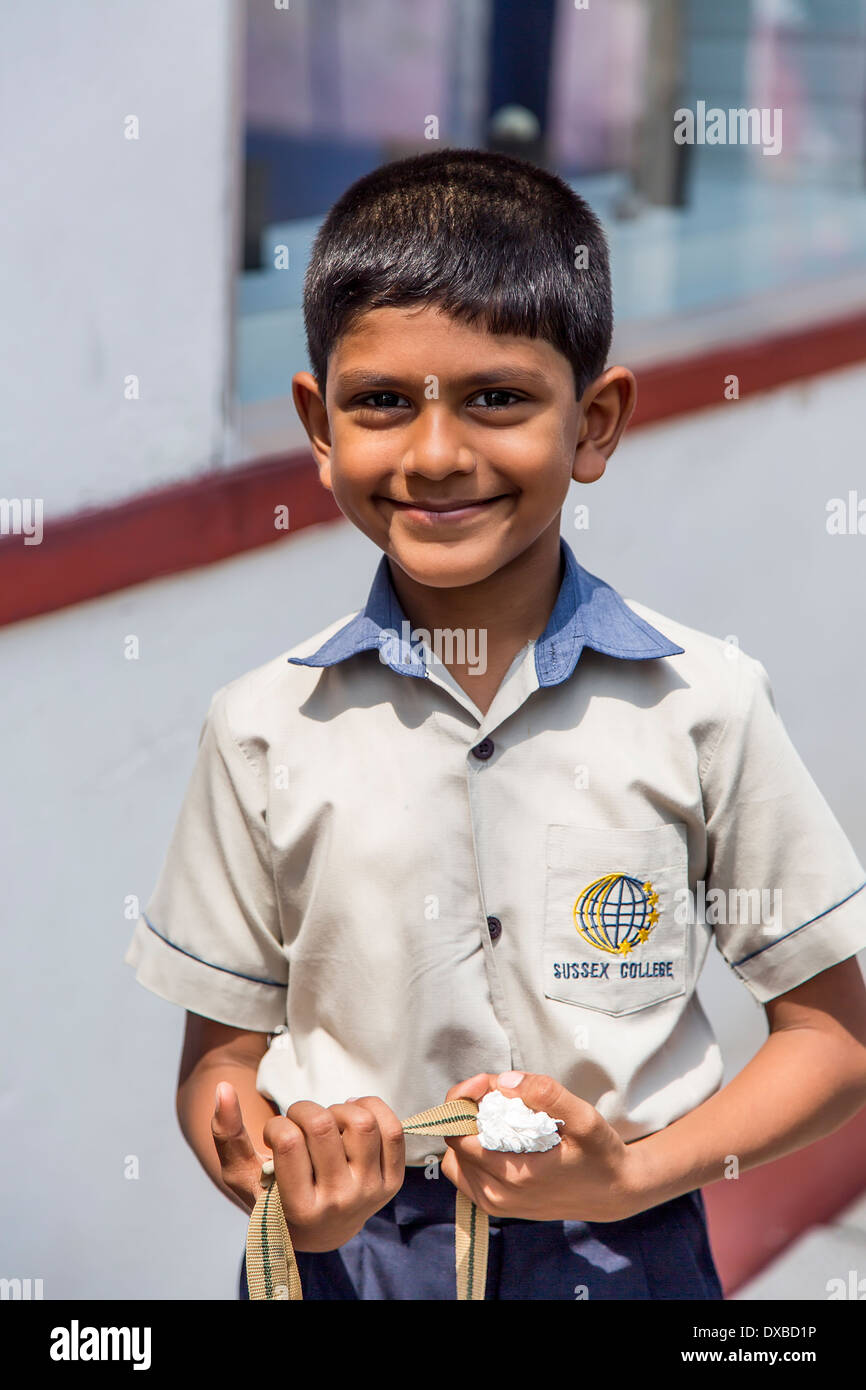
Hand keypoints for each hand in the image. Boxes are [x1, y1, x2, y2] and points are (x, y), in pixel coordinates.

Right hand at [211, 1083, 405, 1251]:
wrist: (320, 1230)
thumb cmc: (274, 1195)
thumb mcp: (243, 1175)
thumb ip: (226, 1134)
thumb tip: (223, 1088)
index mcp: (299, 1209)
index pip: (288, 1142)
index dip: (277, 1125)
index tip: (274, 1135)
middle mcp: (339, 1204)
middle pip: (322, 1125)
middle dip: (303, 1110)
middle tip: (298, 1121)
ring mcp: (370, 1193)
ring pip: (361, 1123)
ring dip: (338, 1110)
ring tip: (327, 1121)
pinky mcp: (392, 1181)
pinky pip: (392, 1129)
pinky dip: (371, 1108)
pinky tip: (353, 1113)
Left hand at [438, 1071, 642, 1222]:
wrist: (613, 1193)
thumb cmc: (600, 1153)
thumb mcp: (584, 1118)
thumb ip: (546, 1094)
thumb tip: (504, 1082)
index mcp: (515, 1176)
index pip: (459, 1134)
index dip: (465, 1100)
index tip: (489, 1082)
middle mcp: (497, 1196)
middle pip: (454, 1143)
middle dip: (468, 1112)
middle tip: (497, 1093)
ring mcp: (495, 1205)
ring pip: (455, 1160)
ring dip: (467, 1132)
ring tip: (496, 1115)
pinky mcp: (496, 1207)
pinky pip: (464, 1175)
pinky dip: (471, 1152)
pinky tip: (495, 1137)